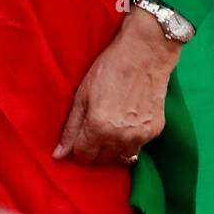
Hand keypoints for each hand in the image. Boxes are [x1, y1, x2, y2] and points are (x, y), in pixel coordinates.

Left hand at [52, 5, 182, 165]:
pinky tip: (128, 118)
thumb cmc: (109, 68)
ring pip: (120, 157)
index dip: (78, 147)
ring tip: (112, 123)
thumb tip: (58, 155)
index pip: (82, 156)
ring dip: (113, 147)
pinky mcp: (155, 131)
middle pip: (101, 160)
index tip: (80, 135)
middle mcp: (119, 138)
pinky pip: (137, 146)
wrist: (145, 53)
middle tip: (95, 126)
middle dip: (94, 148)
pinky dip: (130, 139)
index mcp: (98, 128)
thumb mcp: (82, 94)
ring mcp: (140, 137)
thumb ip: (70, 128)